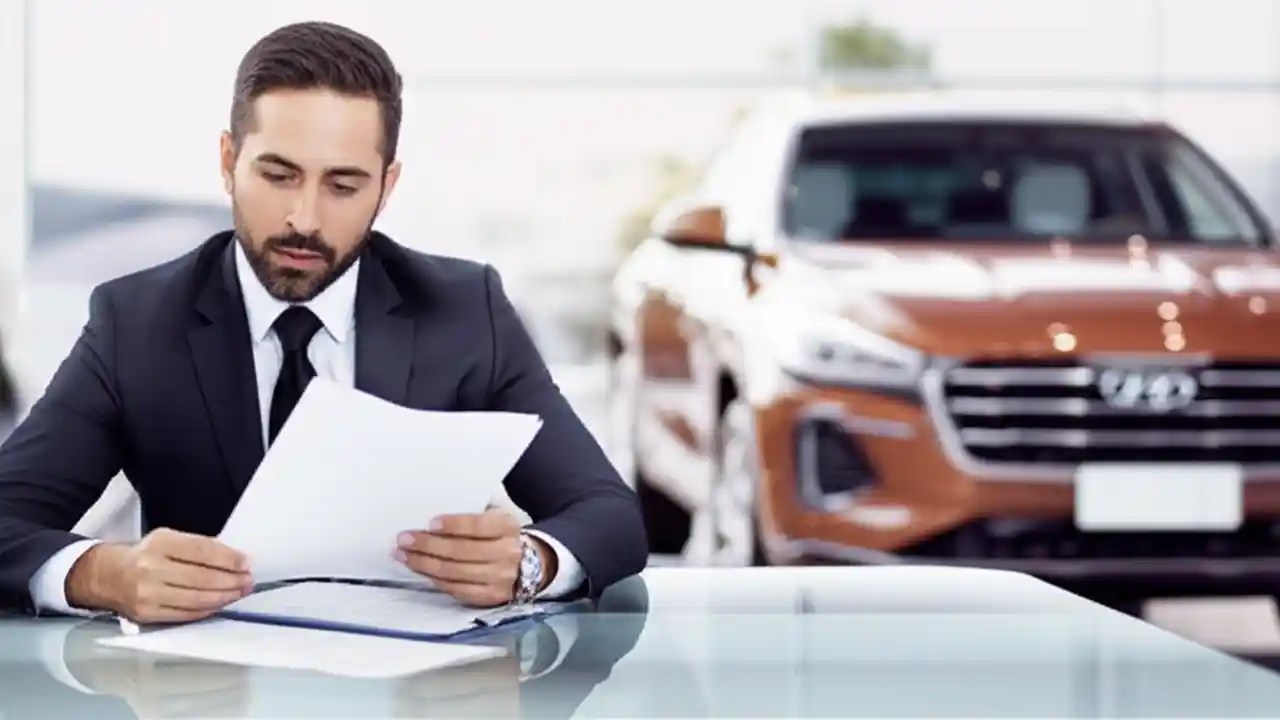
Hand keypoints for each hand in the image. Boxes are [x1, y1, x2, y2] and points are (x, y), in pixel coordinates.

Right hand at [67, 528, 252, 623]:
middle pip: (202, 578)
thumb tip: (235, 560)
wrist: (107, 576)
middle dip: (231, 581)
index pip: (202, 551)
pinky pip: (186, 614)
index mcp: (159, 543)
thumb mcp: (168, 540)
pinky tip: (220, 604)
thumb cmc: (144, 555)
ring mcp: (148, 594)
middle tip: (248, 581)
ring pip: (197, 599)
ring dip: (224, 597)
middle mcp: (151, 568)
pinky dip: (207, 609)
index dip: (228, 559)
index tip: (246, 563)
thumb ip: (198, 548)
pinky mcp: (148, 614)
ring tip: (239, 593)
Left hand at [395, 510, 554, 606]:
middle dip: (428, 545)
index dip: (453, 525)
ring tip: (404, 555)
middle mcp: (507, 553)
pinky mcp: (490, 597)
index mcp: (507, 527)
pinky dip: (435, 580)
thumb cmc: (499, 535)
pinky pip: (457, 590)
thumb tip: (432, 518)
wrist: (526, 562)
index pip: (479, 525)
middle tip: (405, 539)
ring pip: (455, 573)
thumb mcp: (494, 516)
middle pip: (462, 551)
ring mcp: (500, 578)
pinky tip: (421, 570)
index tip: (430, 523)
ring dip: (424, 564)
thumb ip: (472, 512)